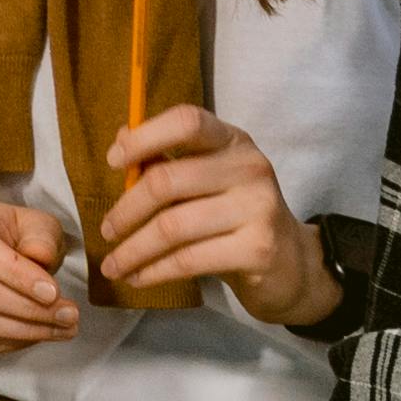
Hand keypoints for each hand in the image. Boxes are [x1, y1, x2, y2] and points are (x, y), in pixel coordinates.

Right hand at [0, 196, 79, 355]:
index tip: (54, 294)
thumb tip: (39, 257)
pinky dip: (1, 346)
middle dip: (29, 310)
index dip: (18, 276)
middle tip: (69, 317)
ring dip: (21, 332)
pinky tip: (30, 338)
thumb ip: (41, 237)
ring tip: (60, 330)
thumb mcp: (34, 224)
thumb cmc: (10, 237)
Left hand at [92, 107, 339, 327]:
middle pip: (167, 181)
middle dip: (126, 210)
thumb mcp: (210, 180)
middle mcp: (249, 168)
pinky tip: (138, 278)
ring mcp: (257, 208)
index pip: (187, 121)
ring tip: (113, 265)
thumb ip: (170, 160)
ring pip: (172, 227)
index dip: (145, 137)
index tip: (113, 161)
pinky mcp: (257, 249)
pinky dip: (154, 271)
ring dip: (133, 250)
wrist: (293, 264)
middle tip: (106, 231)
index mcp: (233, 142)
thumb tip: (121, 138)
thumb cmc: (238, 217)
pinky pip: (189, 260)